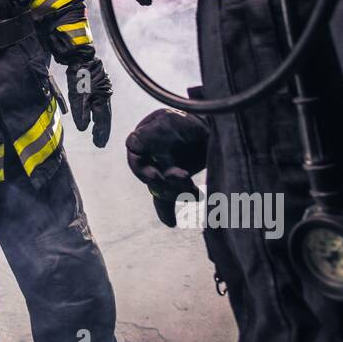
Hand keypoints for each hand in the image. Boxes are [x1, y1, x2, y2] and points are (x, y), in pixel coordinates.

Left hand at [66, 59, 112, 147]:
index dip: (101, 133)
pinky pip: (99, 104)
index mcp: (102, 100)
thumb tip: (83, 129)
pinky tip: (94, 118)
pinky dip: (97, 114)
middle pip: (104, 118)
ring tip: (97, 135)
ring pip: (102, 111)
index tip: (99, 144)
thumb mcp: (78, 95)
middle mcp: (105, 97)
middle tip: (100, 144)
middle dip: (102, 131)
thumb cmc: (80, 75)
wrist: (81, 57)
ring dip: (100, 124)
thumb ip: (81, 113)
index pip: (103, 121)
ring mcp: (102, 92)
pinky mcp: (96, 87)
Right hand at [126, 109, 209, 226]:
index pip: (135, 156)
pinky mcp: (173, 182)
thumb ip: (152, 131)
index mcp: (143, 138)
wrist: (211, 128)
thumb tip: (131, 143)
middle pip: (148, 176)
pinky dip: (166, 212)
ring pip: (159, 189)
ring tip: (195, 192)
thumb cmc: (189, 119)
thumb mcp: (170, 119)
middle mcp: (148, 156)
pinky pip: (165, 199)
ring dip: (175, 192)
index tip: (157, 176)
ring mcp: (160, 170)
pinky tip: (171, 222)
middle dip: (164, 182)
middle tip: (182, 179)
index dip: (142, 169)